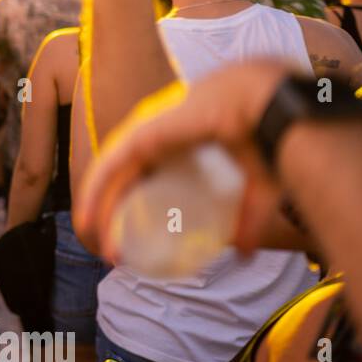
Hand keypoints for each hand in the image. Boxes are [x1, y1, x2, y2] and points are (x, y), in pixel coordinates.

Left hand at [78, 60, 293, 263]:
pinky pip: (108, 167)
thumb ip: (248, 218)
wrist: (275, 106)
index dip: (133, 210)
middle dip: (114, 220)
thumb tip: (242, 254)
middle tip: (116, 255)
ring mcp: (148, 132)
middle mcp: (158, 137)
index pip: (145, 179)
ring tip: (104, 249)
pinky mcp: (142, 134)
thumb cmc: (272, 135)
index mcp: (181, 143)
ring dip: (102, 212)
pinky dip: (94, 193)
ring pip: (112, 178)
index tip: (130, 245)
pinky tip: (87, 220)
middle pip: (124, 183)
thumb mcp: (256, 186)